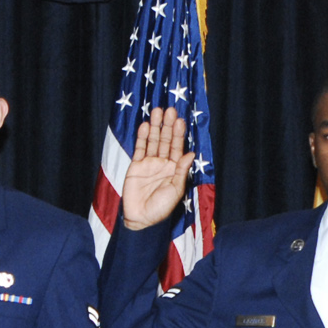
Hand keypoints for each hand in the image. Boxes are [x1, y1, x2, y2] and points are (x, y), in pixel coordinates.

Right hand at [120, 108, 195, 229]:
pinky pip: (140, 148)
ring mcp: (149, 163)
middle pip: (166, 140)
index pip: (177, 147)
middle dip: (167, 126)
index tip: (180, 120)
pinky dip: (142, 137)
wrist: (141, 218)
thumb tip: (191, 153)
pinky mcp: (136, 165)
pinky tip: (146, 126)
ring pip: (153, 141)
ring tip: (157, 111)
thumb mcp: (175, 190)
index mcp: (174, 169)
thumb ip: (181, 171)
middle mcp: (163, 163)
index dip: (178, 134)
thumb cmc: (162, 208)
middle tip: (169, 109)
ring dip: (156, 127)